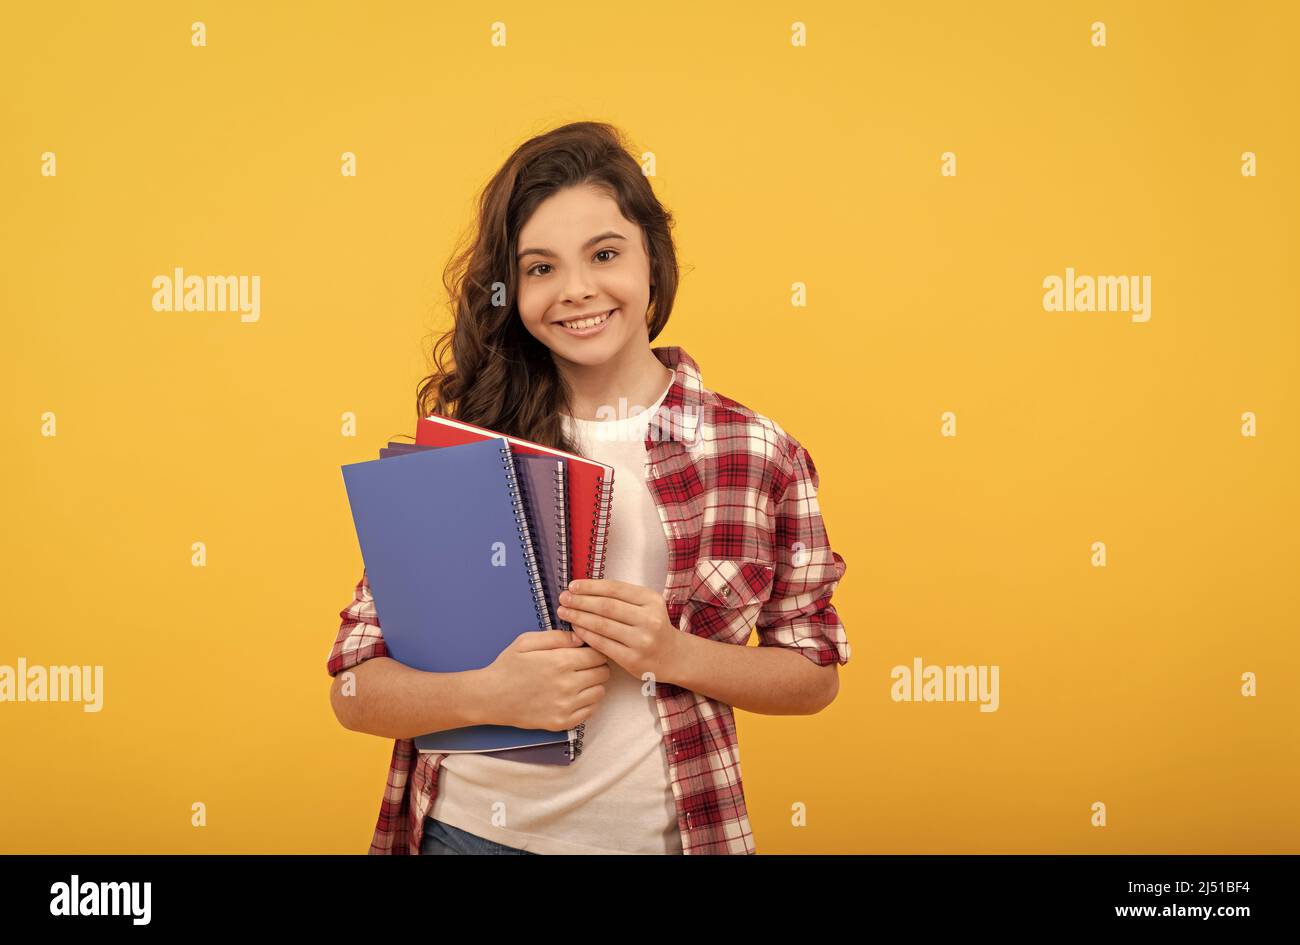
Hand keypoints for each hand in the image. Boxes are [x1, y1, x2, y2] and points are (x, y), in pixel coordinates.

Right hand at [481, 629, 611, 730]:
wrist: (490, 697)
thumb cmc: (508, 666)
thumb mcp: (527, 641)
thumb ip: (557, 636)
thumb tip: (581, 638)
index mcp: (561, 662)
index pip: (598, 654)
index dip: (594, 650)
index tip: (585, 651)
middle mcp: (568, 685)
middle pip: (603, 673)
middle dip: (596, 666)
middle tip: (583, 665)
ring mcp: (566, 707)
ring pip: (600, 692)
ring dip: (593, 684)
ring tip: (577, 680)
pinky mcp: (562, 722)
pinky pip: (591, 711)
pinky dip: (587, 702)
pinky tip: (573, 695)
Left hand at [557, 579, 685, 685]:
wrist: (673, 656)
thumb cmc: (652, 626)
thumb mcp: (646, 605)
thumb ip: (622, 596)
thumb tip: (584, 589)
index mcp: (651, 600)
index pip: (615, 589)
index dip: (591, 586)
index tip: (572, 586)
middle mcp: (649, 619)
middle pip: (606, 606)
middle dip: (580, 601)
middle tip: (564, 598)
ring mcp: (641, 640)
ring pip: (602, 625)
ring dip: (579, 617)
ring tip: (565, 612)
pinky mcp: (633, 659)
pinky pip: (602, 644)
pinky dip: (586, 635)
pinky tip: (575, 629)